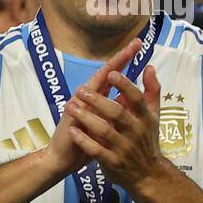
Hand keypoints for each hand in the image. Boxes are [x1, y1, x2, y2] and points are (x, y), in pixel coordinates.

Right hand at [39, 38, 140, 179]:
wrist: (64, 158)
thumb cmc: (85, 142)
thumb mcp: (105, 125)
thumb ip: (115, 110)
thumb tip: (130, 98)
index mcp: (99, 99)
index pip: (114, 76)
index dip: (125, 62)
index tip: (138, 46)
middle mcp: (89, 97)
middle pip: (106, 74)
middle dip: (120, 59)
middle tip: (134, 44)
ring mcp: (79, 104)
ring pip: (95, 83)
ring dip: (108, 70)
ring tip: (120, 57)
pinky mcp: (72, 115)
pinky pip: (83, 100)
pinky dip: (91, 90)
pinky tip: (102, 79)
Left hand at [63, 63, 166, 192]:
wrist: (148, 174)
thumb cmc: (147, 139)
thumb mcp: (153, 116)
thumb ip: (152, 91)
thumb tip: (149, 66)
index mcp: (145, 118)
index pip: (136, 99)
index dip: (124, 85)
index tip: (111, 73)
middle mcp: (135, 131)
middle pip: (117, 113)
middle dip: (98, 100)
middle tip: (80, 90)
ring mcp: (123, 148)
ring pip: (104, 131)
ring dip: (86, 118)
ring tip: (70, 107)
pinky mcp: (112, 162)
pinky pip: (96, 150)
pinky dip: (84, 140)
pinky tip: (73, 131)